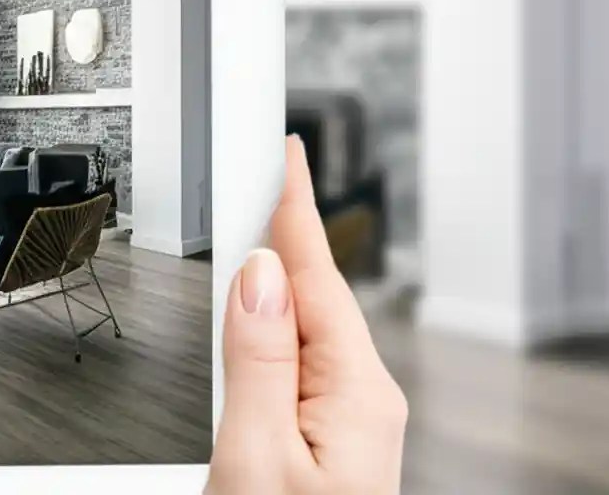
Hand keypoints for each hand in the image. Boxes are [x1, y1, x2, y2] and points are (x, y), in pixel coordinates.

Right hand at [206, 136, 406, 493]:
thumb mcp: (255, 455)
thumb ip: (257, 363)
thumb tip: (257, 277)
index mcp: (357, 396)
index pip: (317, 276)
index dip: (294, 207)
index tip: (285, 152)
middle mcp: (366, 404)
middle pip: (313, 296)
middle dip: (280, 236)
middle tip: (255, 176)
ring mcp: (354, 422)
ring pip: (304, 329)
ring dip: (271, 283)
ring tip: (241, 239)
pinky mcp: (334, 440)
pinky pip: (301, 362)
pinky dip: (273, 327)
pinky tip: (256, 318)